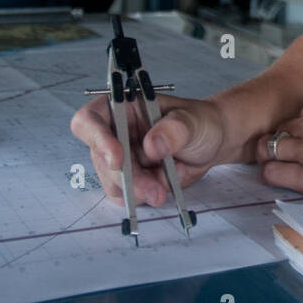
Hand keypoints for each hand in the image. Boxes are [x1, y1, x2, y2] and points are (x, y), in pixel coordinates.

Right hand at [70, 92, 227, 207]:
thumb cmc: (200, 122)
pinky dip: (149, 194)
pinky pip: (128, 196)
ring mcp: (121, 158)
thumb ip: (175, 129)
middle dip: (130, 178)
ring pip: (114, 183)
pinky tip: (170, 181)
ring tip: (173, 176)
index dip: (97, 139)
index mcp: (122, 107)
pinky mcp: (130, 179)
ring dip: (143, 187)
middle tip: (157, 189)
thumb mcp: (193, 120)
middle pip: (102, 160)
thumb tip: (152, 145)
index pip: (90, 119)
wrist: (213, 143)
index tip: (117, 159)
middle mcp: (115, 132)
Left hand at [253, 93, 302, 203]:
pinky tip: (288, 182)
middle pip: (281, 131)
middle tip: (295, 160)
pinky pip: (272, 173)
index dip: (301, 133)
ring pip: (270, 149)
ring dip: (275, 159)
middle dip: (285, 144)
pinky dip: (273, 175)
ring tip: (288, 172)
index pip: (298, 117)